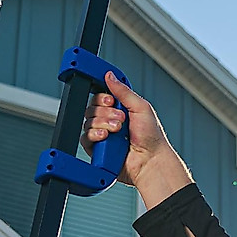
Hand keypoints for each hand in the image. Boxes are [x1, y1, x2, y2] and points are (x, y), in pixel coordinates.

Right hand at [83, 71, 193, 207]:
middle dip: (105, 113)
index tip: (111, 101)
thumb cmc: (151, 138)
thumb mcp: (141, 107)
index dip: (103, 98)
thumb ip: (124, 91)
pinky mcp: (96, 148)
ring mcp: (103, 134)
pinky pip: (85, 138)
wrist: (150, 161)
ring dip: (103, 124)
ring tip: (117, 131)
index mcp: (120, 109)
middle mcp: (110, 120)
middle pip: (92, 108)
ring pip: (88, 122)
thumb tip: (110, 76)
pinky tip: (106, 137)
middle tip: (121, 119)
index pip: (101, 97)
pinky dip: (94, 135)